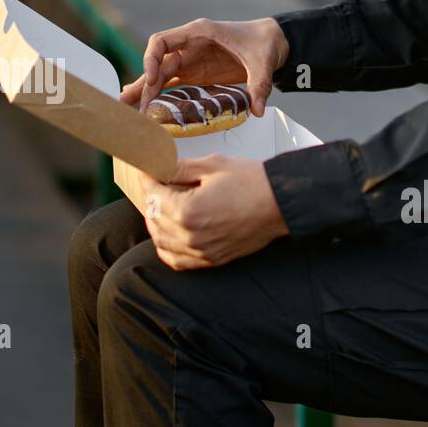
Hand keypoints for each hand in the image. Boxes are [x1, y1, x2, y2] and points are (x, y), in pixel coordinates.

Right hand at [121, 17, 289, 117]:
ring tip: (131, 109)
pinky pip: (175, 84)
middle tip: (130, 105)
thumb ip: (259, 85)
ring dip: (148, 92)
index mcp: (199, 33)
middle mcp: (190, 46)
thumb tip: (257, 111)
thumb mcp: (263, 63)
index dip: (152, 59)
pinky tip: (150, 108)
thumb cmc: (264, 44)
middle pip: (158, 63)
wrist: (274, 42)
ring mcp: (192, 61)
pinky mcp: (198, 74)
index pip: (162, 41)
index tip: (153, 80)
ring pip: (163, 76)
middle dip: (144, 83)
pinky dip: (162, 95)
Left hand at [139, 155, 289, 269]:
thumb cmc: (252, 183)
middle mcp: (190, 236)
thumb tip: (157, 165)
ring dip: (156, 224)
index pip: (152, 195)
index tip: (146, 170)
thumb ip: (179, 168)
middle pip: (154, 218)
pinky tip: (170, 235)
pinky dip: (167, 249)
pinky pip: (178, 261)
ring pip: (161, 242)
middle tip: (157, 185)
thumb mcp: (212, 166)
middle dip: (152, 199)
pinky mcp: (212, 259)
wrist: (281, 203)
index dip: (147, 178)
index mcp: (187, 211)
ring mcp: (201, 251)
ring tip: (162, 208)